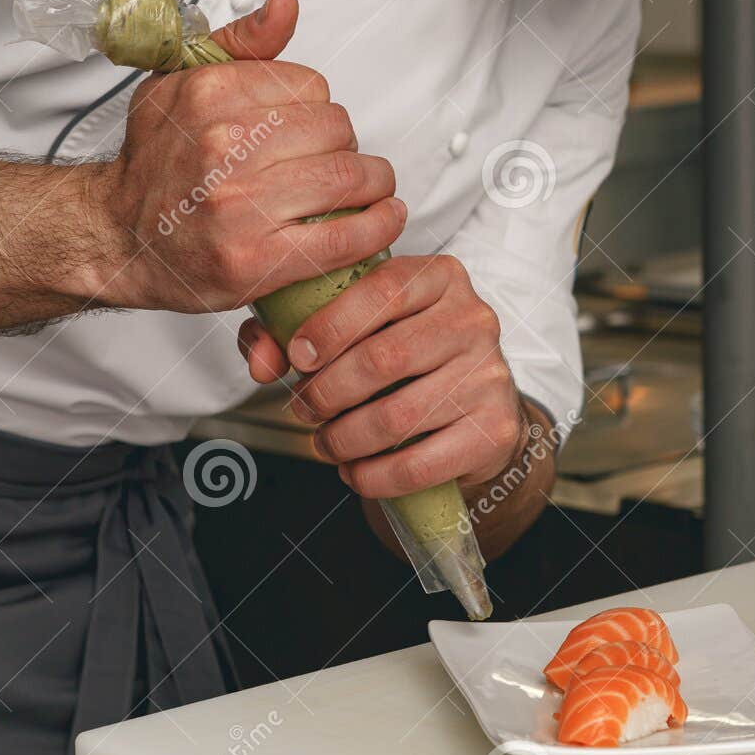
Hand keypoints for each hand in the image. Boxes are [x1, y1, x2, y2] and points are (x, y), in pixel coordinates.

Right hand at [90, 0, 405, 312]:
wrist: (119, 237)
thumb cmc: (155, 163)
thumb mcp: (180, 82)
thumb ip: (241, 43)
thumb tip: (286, 6)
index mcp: (208, 95)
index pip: (311, 86)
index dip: (319, 109)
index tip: (311, 129)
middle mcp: (222, 147)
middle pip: (336, 130)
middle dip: (348, 146)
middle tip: (337, 162)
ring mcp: (239, 206)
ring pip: (348, 177)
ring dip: (373, 183)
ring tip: (368, 190)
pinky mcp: (256, 260)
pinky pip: (344, 236)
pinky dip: (377, 227)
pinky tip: (382, 220)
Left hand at [238, 254, 529, 499]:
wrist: (475, 410)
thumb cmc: (406, 360)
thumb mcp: (358, 326)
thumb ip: (294, 329)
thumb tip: (261, 361)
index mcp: (440, 278)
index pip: (383, 289)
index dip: (331, 325)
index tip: (297, 356)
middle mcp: (473, 320)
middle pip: (384, 358)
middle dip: (328, 391)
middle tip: (304, 408)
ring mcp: (489, 376)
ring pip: (397, 416)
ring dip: (344, 439)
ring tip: (325, 443)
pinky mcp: (493, 430)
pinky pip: (420, 463)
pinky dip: (374, 476)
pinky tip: (355, 472)